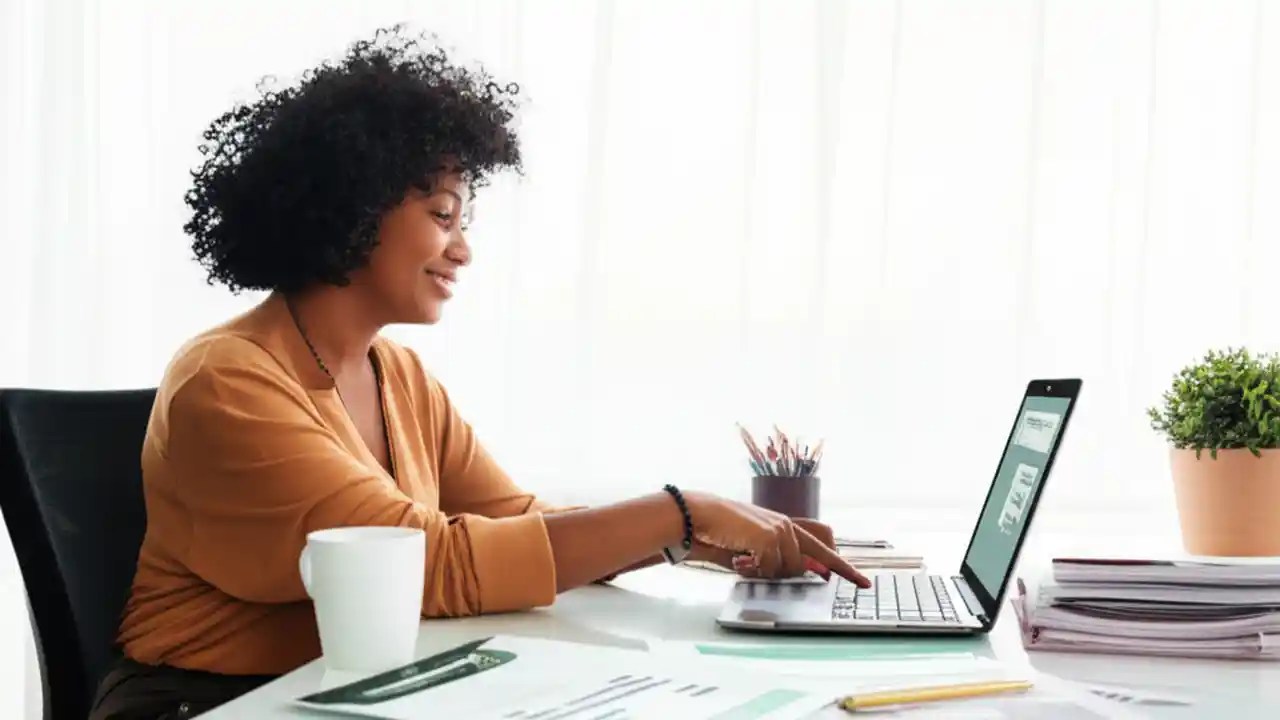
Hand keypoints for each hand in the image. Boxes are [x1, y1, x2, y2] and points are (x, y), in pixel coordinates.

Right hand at [682, 493, 869, 586]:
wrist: (701, 517)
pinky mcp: (770, 537)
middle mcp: (789, 527)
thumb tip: (802, 574)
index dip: (843, 567)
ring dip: (766, 572)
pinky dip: (754, 569)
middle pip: (810, 563)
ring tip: (743, 558)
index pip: (824, 547)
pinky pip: (771, 569)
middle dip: (800, 572)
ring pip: (790, 570)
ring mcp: (781, 530)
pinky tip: (739, 556)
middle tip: (780, 569)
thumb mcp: (755, 551)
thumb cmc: (723, 534)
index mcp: (788, 528)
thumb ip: (778, 562)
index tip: (862, 581)